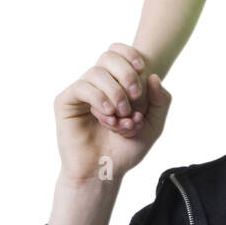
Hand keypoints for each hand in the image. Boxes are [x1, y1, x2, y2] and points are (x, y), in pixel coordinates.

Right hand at [53, 43, 170, 184]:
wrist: (103, 172)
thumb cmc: (125, 150)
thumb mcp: (153, 125)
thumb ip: (160, 101)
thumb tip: (154, 76)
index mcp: (115, 84)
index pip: (118, 52)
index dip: (130, 55)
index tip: (142, 69)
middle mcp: (97, 84)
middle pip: (108, 57)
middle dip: (126, 74)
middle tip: (135, 96)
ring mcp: (81, 92)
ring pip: (97, 72)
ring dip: (115, 93)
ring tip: (121, 116)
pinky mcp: (66, 101)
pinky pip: (82, 87)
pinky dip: (99, 98)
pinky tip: (107, 115)